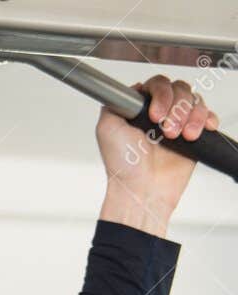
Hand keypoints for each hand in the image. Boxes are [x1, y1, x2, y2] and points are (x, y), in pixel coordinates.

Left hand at [97, 74, 219, 234]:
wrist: (143, 189)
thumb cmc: (124, 165)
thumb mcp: (106, 128)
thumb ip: (112, 103)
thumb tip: (125, 90)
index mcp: (139, 108)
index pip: (157, 84)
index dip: (160, 96)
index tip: (154, 116)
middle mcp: (158, 112)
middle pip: (179, 88)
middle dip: (176, 109)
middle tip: (166, 131)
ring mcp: (176, 122)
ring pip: (194, 100)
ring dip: (190, 117)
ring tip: (180, 138)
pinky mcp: (193, 133)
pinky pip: (208, 115)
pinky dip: (206, 120)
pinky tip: (197, 133)